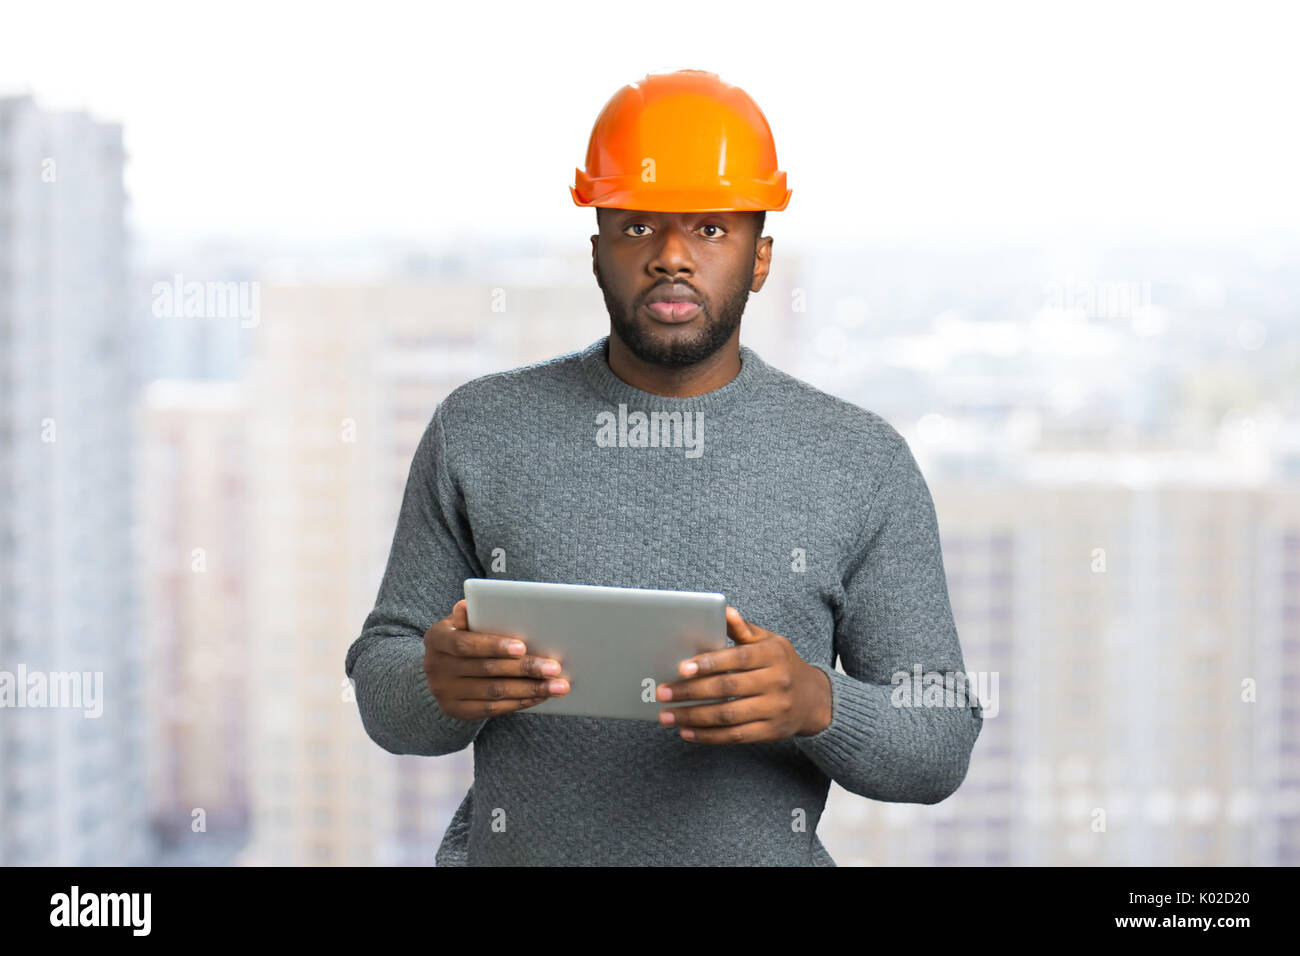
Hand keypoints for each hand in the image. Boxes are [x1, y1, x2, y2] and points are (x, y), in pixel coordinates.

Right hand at [423, 599, 569, 719]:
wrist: (442, 666)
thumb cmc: (463, 634)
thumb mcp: (462, 621)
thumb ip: (471, 615)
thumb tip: (466, 605)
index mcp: (436, 638)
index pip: (465, 644)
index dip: (494, 646)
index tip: (522, 647)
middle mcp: (435, 667)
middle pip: (486, 670)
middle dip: (524, 668)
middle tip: (554, 668)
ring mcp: (444, 692)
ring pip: (493, 692)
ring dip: (529, 689)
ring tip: (557, 686)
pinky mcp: (455, 710)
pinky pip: (492, 709)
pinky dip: (519, 702)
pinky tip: (540, 696)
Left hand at [655, 606, 831, 742]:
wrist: (814, 699)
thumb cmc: (782, 664)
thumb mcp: (769, 642)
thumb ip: (743, 630)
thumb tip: (724, 611)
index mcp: (772, 655)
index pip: (737, 658)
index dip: (709, 663)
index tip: (681, 667)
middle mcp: (776, 682)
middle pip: (728, 688)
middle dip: (691, 692)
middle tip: (663, 692)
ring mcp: (774, 709)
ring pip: (728, 716)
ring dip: (693, 717)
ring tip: (667, 716)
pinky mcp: (771, 732)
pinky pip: (735, 737)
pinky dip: (708, 736)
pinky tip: (687, 732)